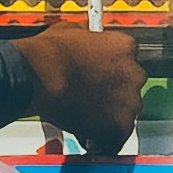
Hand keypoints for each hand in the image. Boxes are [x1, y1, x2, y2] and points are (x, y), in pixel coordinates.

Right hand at [12, 25, 144, 161]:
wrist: (40, 77)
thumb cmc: (48, 55)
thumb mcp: (70, 32)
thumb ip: (86, 38)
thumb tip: (81, 40)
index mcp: (124, 47)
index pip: (127, 60)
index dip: (109, 71)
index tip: (99, 78)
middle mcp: (133, 73)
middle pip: (130, 87)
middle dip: (112, 94)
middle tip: (90, 99)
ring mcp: (129, 101)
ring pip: (126, 113)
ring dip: (109, 117)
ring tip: (86, 121)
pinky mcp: (120, 126)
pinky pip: (116, 138)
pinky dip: (104, 141)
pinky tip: (88, 138)